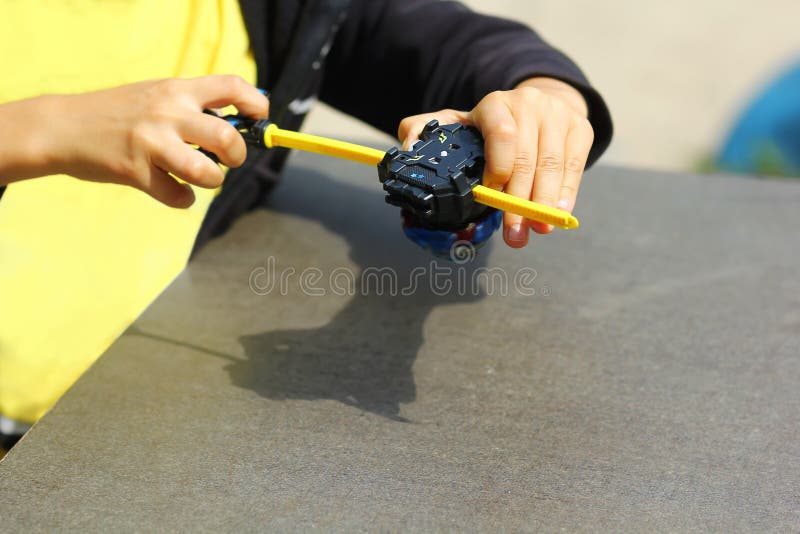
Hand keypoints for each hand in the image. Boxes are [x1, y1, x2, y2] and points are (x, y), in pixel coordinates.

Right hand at [9, 75, 268, 207]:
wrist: (63, 127)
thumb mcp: (156, 94)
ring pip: (205, 172)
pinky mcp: (136, 172)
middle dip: (237, 155)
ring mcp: (151, 143)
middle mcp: (167, 113)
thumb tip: (239, 123)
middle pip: (226, 138)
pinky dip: (183, 200)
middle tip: (229, 160)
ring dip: (212, 181)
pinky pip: (177, 197)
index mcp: (176, 90)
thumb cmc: (119, 113)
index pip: (230, 86)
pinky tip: (174, 191)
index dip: (255, 103)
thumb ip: (192, 104)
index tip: (259, 117)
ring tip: (202, 178)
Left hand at [398, 77, 592, 247]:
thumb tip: (406, 148)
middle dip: (520, 201)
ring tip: (536, 232)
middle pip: (527, 158)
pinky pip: (575, 166)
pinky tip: (557, 216)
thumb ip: (425, 131)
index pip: (501, 133)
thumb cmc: (489, 127)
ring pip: (552, 165)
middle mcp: (529, 105)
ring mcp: (558, 116)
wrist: (539, 106)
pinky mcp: (581, 129)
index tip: (492, 194)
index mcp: (495, 104)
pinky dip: (566, 194)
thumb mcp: (457, 123)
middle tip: (514, 235)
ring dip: (543, 205)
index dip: (498, 167)